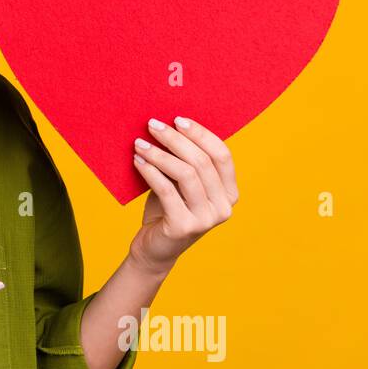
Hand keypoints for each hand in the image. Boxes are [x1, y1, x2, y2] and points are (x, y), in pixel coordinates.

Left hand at [128, 116, 238, 275]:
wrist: (154, 249)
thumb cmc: (167, 210)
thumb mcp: (181, 184)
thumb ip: (184, 161)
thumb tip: (169, 124)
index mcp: (230, 192)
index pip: (222, 155)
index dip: (201, 134)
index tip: (177, 119)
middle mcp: (224, 207)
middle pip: (202, 162)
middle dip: (175, 139)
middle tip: (152, 125)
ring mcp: (207, 220)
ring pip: (186, 174)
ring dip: (160, 154)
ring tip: (140, 143)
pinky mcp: (184, 227)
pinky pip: (166, 191)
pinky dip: (151, 172)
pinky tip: (138, 161)